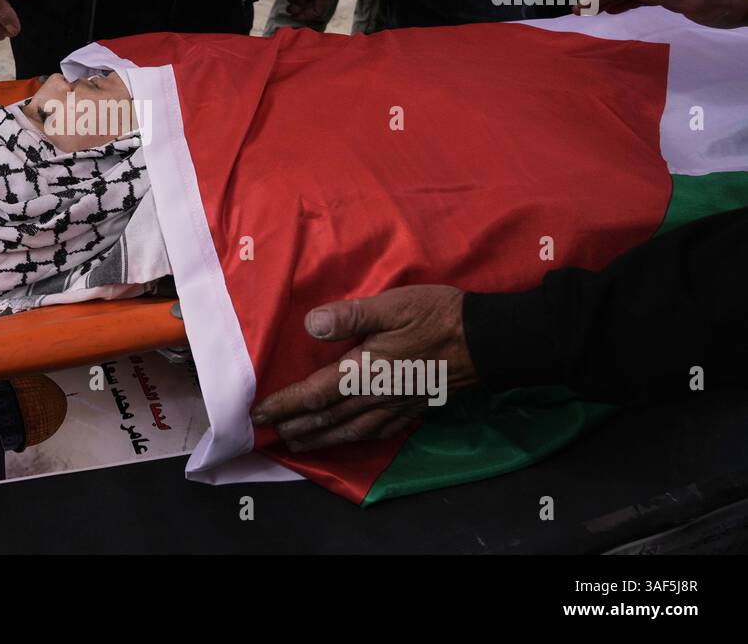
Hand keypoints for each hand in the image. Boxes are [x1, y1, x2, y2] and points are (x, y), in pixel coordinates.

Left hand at [250, 285, 475, 451]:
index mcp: (365, 371)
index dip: (284, 405)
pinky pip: (377, 433)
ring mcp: (396, 407)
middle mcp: (376, 397)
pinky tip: (350, 438)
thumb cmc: (438, 316)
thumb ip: (350, 316)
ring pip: (349, 431)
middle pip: (327, 419)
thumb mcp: (393, 305)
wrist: (488, 342)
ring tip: (298, 444)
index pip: (314, 394)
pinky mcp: (414, 410)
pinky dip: (355, 438)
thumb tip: (310, 325)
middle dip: (295, 427)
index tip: (259, 413)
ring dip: (319, 439)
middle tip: (268, 433)